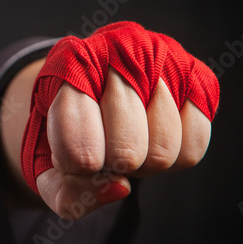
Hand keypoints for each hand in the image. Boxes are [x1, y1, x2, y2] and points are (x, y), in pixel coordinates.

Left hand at [2, 22, 219, 219]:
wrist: (90, 89)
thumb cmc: (64, 131)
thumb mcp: (47, 167)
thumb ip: (67, 194)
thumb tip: (119, 189)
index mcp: (68, 66)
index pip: (80, 151)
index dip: (75, 167)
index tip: (68, 152)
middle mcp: (119, 50)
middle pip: (126, 154)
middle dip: (110, 165)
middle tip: (101, 146)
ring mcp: (164, 60)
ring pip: (163, 153)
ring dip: (142, 163)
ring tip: (126, 138)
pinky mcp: (195, 76)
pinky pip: (194, 147)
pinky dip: (173, 156)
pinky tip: (152, 134)